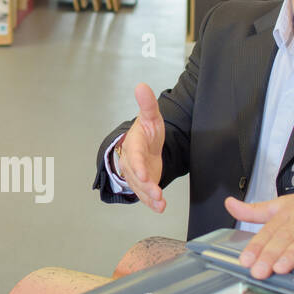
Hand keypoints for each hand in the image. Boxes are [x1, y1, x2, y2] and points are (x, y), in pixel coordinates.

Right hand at [119, 83, 166, 211]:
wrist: (145, 145)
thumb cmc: (147, 131)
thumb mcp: (151, 117)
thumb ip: (147, 104)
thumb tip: (141, 86)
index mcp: (133, 145)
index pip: (134, 156)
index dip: (138, 165)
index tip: (144, 174)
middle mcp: (132, 162)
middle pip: (136, 175)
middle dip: (145, 186)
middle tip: (156, 193)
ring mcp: (137, 174)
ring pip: (140, 188)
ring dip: (150, 197)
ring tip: (160, 203)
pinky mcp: (143, 184)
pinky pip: (145, 195)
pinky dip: (152, 203)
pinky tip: (160, 208)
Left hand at [226, 174, 293, 278]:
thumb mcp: (284, 204)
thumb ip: (256, 210)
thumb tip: (229, 204)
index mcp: (287, 211)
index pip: (268, 231)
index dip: (256, 246)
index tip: (245, 261)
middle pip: (284, 237)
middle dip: (270, 255)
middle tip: (259, 272)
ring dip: (292, 254)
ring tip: (280, 269)